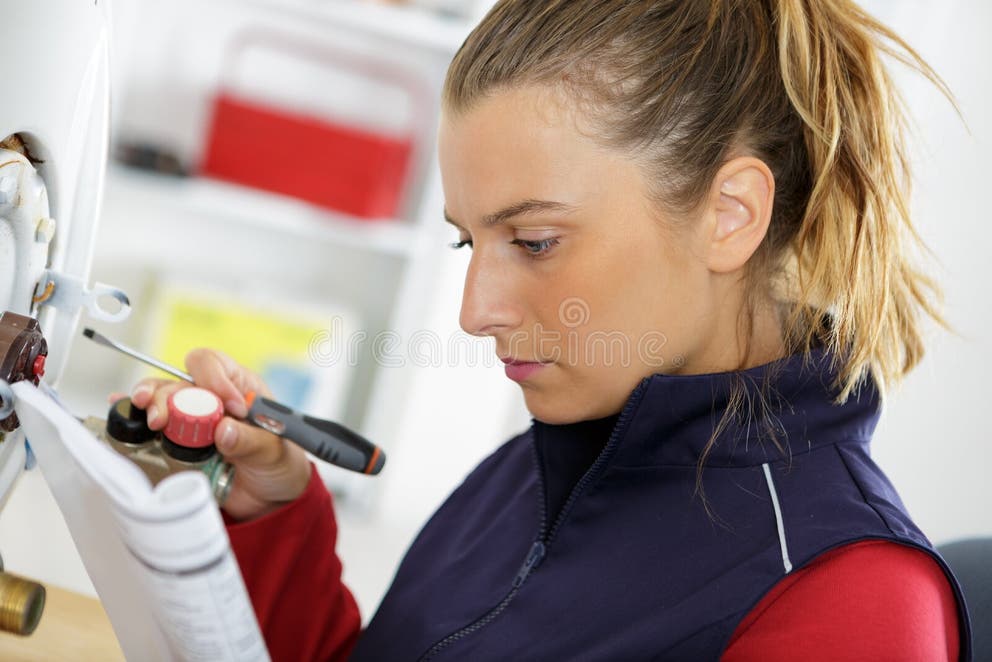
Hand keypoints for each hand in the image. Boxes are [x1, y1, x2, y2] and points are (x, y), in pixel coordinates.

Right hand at [125, 348, 311, 521]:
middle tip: (163, 419)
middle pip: (178, 383)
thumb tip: (224, 430)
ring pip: (159, 400)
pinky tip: (121, 412)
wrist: (268, 499)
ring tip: (149, 418)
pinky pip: (148, 427)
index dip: (214, 379)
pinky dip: (132, 418)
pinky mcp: (174, 445)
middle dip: (167, 396)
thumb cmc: (277, 463)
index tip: (229, 407)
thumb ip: (251, 440)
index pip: (213, 365)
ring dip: (149, 404)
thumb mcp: (274, 450)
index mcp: (237, 387)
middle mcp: (208, 398)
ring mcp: (189, 421)